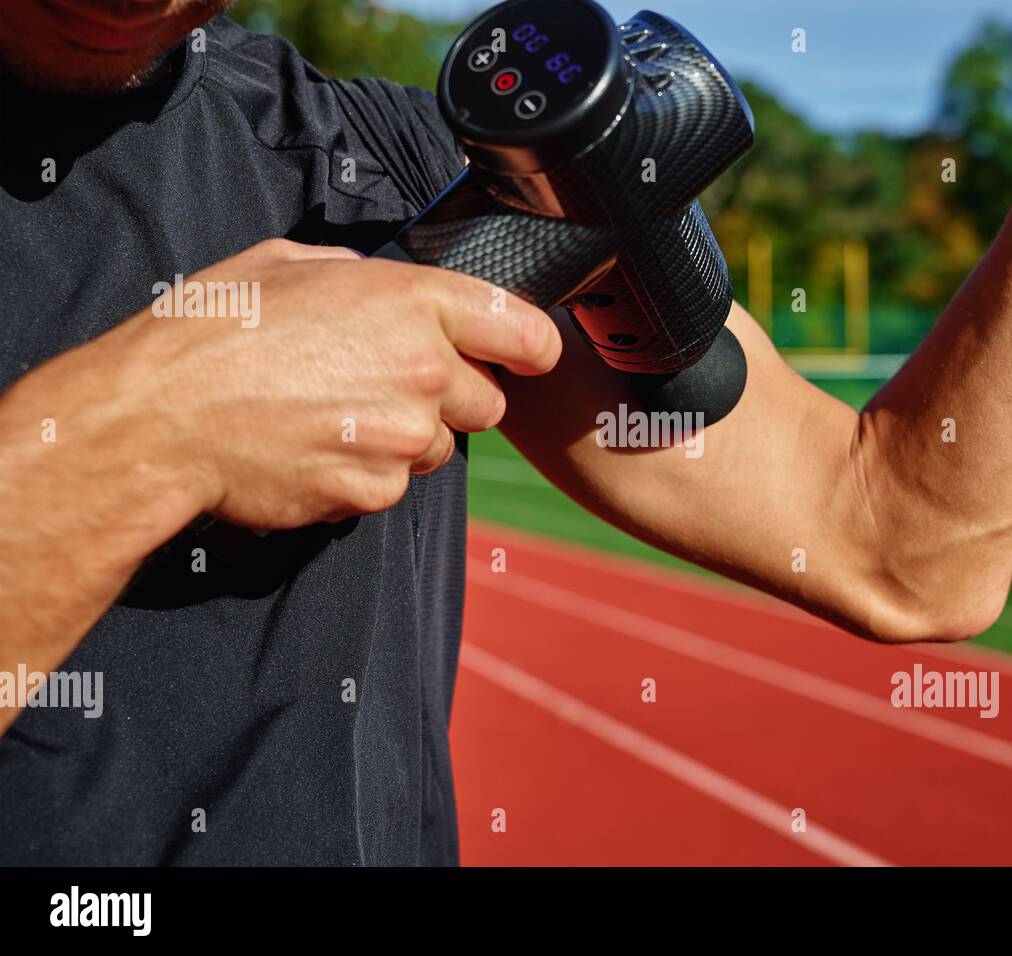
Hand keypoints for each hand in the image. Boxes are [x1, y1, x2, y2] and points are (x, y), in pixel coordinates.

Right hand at [70, 238, 560, 529]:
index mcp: (409, 301)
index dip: (533, 347)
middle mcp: (422, 369)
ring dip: (404, 439)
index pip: (524, 329)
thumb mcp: (285, 264)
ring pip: (438, 448)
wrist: (157, 419)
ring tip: (334, 418)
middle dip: (451, 398)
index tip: (529, 357)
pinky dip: (365, 475)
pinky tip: (314, 450)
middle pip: (487, 402)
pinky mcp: (374, 490)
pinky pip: (394, 486)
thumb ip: (357, 276)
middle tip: (386, 387)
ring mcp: (402, 437)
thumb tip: (381, 287)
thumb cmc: (210, 333)